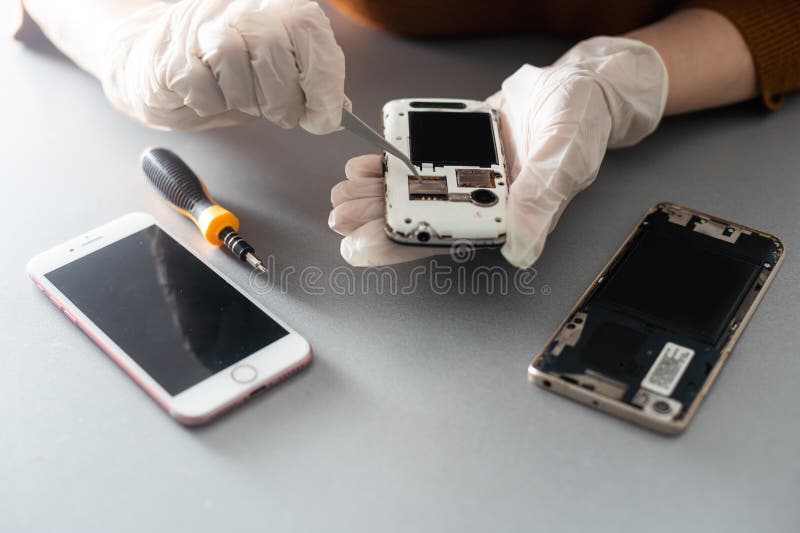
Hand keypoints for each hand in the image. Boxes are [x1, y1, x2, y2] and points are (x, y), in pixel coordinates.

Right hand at [101, 0, 345, 132]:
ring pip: (233, 59)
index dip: (323, 78)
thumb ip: (309, 86)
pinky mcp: (169, 54)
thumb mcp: (277, 77)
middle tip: (281, 114)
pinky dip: (212, 103)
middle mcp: (238, 6)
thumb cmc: (226, 74)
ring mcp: (199, 26)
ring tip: (243, 102)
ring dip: (246, 99)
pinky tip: (210, 99)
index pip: (308, 27)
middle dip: (284, 98)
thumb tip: (339, 109)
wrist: (158, 65)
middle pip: (273, 47)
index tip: (325, 116)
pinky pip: (199, 82)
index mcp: (274, 7)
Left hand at [329, 37, 666, 266]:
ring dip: (378, 194)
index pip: (446, 239)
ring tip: (345, 191)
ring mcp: (469, 176)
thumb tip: (520, 248)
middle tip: (340, 215)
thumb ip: (542, 200)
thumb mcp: (564, 159)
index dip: (402, 245)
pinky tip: (368, 164)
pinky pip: (421, 162)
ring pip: (416, 193)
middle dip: (376, 220)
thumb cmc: (582, 124)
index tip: (362, 246)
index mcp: (507, 216)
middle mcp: (483, 201)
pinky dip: (393, 163)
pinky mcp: (460, 151)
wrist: (581, 86)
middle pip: (422, 219)